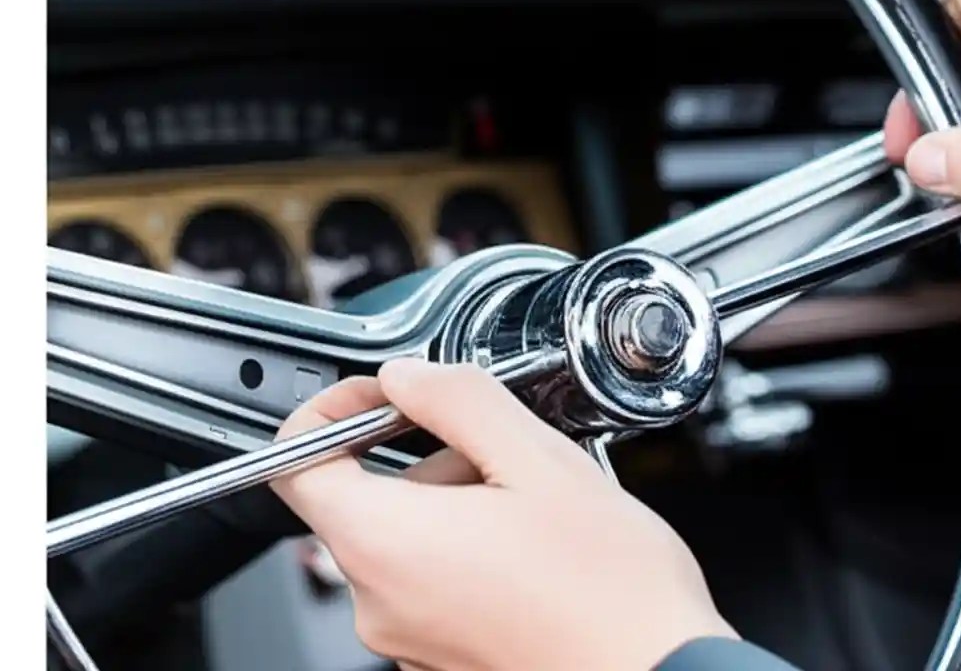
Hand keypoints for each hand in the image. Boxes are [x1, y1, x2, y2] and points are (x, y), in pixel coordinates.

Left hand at [270, 359, 736, 670]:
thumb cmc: (610, 590)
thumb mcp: (539, 459)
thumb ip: (456, 398)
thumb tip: (408, 375)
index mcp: (385, 542)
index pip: (292, 461)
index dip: (332, 408)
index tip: (387, 395)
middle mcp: (378, 602)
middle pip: (362, 500)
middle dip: (425, 458)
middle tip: (502, 452)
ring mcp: (407, 642)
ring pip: (404, 541)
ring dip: (456, 505)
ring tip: (535, 509)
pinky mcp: (440, 661)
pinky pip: (430, 585)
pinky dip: (468, 552)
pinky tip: (534, 551)